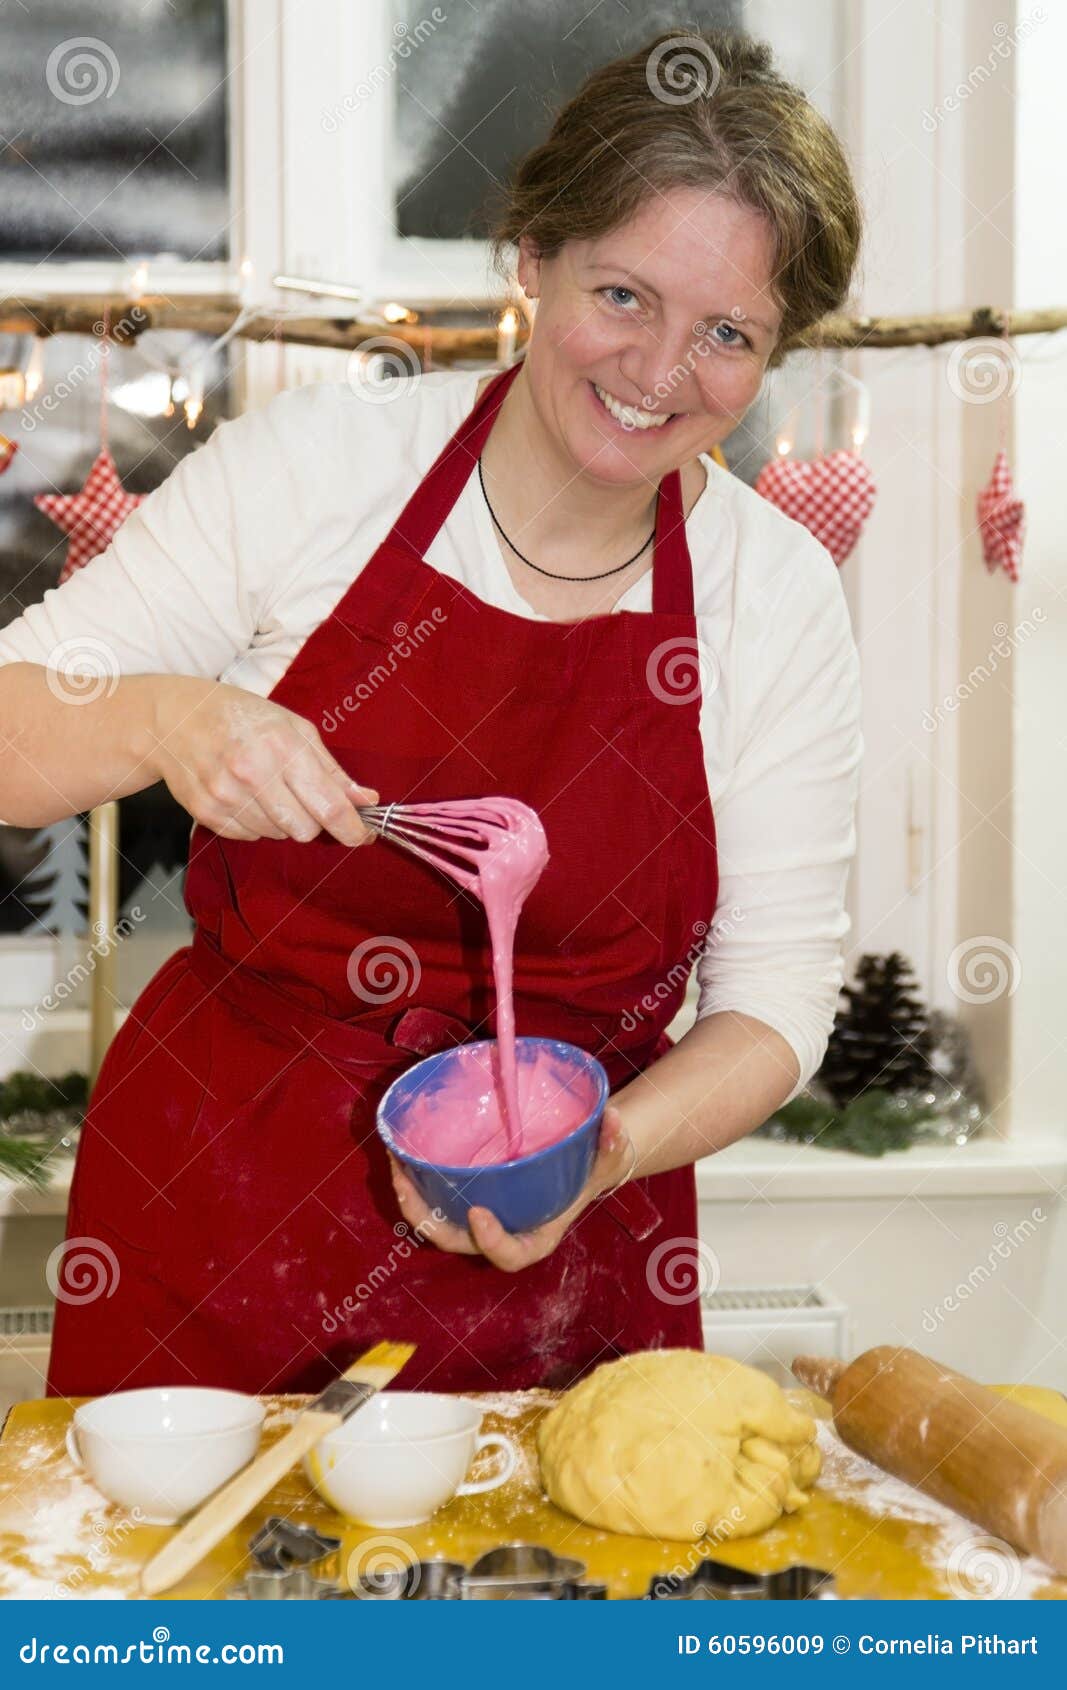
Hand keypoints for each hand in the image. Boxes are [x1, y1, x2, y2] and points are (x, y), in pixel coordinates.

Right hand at [147, 676, 377, 844]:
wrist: (174, 719)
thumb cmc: (241, 717)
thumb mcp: (293, 727)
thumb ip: (331, 769)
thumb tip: (366, 800)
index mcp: (282, 746)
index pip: (328, 805)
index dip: (352, 828)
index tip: (362, 836)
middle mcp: (253, 772)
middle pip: (305, 829)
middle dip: (312, 820)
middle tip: (302, 797)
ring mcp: (226, 795)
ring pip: (278, 835)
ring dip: (281, 820)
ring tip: (265, 788)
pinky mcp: (207, 813)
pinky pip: (250, 836)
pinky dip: (255, 822)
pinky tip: (244, 795)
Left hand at [387, 1105, 635, 1271]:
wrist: (579, 1160)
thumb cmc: (592, 1166)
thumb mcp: (607, 1157)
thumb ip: (612, 1142)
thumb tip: (613, 1118)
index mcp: (535, 1236)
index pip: (510, 1255)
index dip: (491, 1242)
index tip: (478, 1213)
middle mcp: (502, 1232)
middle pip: (458, 1242)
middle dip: (429, 1221)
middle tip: (409, 1187)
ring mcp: (480, 1216)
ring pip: (438, 1222)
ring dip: (412, 1200)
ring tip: (395, 1166)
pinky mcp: (467, 1195)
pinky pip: (436, 1196)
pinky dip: (417, 1179)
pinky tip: (401, 1151)